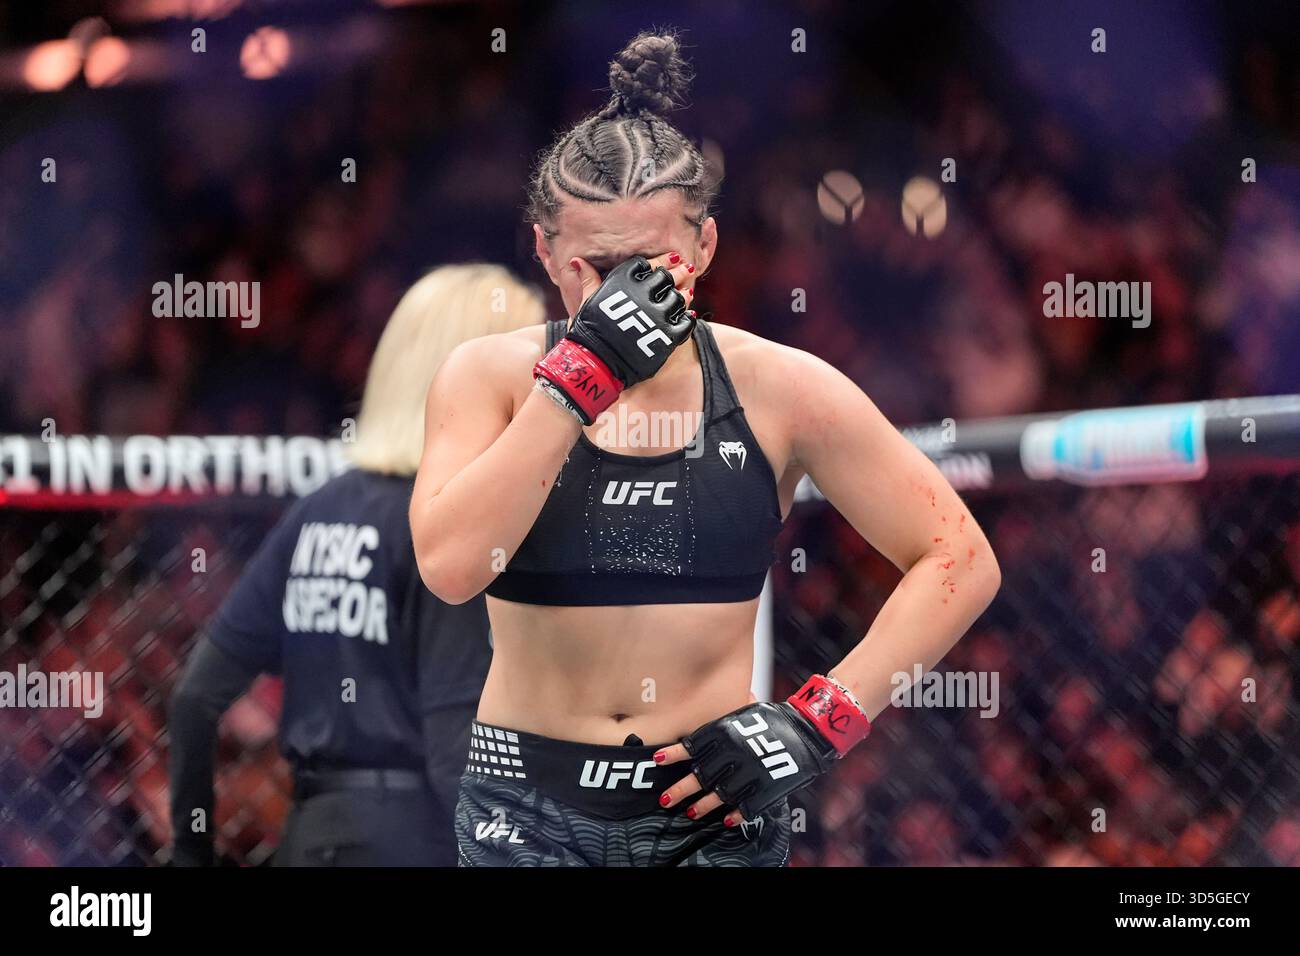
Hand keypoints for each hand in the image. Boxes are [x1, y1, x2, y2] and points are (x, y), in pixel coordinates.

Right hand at [534, 255, 693, 423]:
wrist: (594, 364)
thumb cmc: (588, 331)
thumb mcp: (587, 301)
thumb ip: (588, 279)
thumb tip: (577, 260)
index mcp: (623, 282)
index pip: (646, 265)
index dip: (659, 260)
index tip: (670, 257)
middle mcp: (642, 295)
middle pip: (666, 278)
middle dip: (677, 272)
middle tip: (686, 268)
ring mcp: (657, 315)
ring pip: (678, 298)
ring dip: (683, 294)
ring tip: (687, 292)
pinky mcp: (668, 336)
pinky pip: (685, 322)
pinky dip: (688, 318)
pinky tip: (688, 316)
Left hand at [655, 677, 871, 822]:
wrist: (807, 731)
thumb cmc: (775, 718)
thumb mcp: (747, 710)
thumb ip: (726, 713)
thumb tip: (712, 701)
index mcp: (725, 734)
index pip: (691, 745)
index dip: (672, 754)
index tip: (656, 760)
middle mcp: (732, 755)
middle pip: (699, 777)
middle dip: (680, 790)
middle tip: (665, 799)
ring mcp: (747, 775)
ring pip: (718, 796)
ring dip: (702, 805)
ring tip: (691, 812)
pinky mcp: (764, 791)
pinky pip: (744, 807)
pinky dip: (734, 815)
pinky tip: (725, 820)